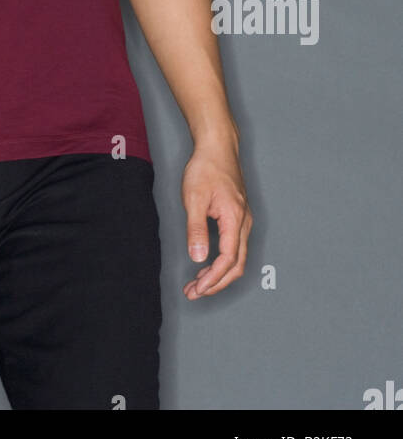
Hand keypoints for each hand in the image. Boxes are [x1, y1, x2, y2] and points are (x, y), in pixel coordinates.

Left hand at [181, 141, 252, 298]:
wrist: (217, 146)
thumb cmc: (206, 168)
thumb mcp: (194, 198)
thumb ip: (196, 229)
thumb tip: (198, 257)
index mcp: (235, 219)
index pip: (228, 260)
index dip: (213, 279)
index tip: (198, 289)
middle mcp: (244, 223)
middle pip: (236, 265)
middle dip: (216, 283)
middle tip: (194, 292)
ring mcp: (243, 220)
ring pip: (237, 258)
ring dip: (218, 274)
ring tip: (197, 284)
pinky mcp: (238, 217)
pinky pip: (235, 247)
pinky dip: (222, 262)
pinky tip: (206, 264)